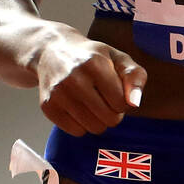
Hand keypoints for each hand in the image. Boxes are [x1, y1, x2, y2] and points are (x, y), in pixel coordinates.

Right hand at [33, 31, 147, 136]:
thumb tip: (134, 103)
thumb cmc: (91, 57)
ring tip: (93, 103)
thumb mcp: (117, 57)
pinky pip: (76, 132)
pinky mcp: (48, 106)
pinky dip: (81, 125)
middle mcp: (75, 78)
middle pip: (110, 119)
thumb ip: (135, 76)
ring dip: (98, 120)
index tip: (116, 92)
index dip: (124, 101)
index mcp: (95, 64)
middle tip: (105, 99)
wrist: (52, 51)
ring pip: (94, 128)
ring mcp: (59, 93)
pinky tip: (78, 108)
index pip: (122, 103)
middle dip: (113, 112)